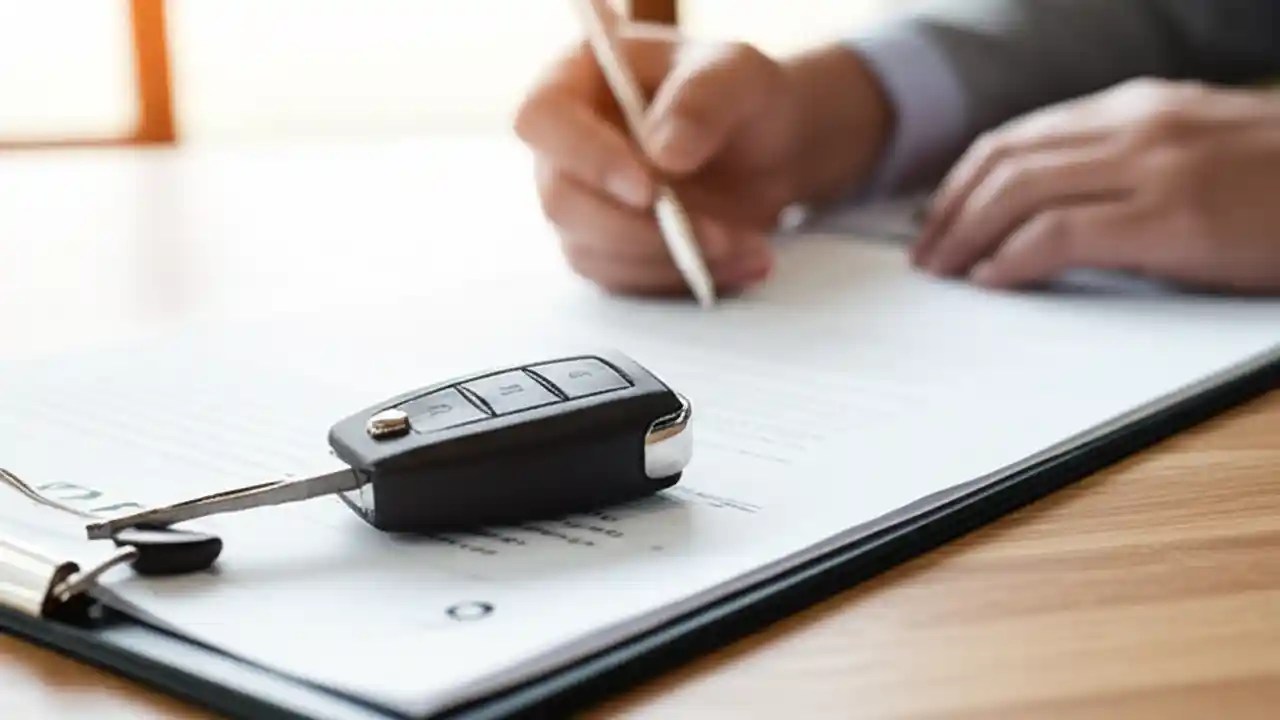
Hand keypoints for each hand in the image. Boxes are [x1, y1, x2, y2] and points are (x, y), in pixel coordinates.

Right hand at [515, 24, 890, 295]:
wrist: (763, 145)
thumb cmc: (735, 92)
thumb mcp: (737, 73)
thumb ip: (702, 100)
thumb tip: (663, 155)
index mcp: (573, 82)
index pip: (544, 120)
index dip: (586, 158)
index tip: (648, 190)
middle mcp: (561, 148)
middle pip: (562, 201)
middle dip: (640, 229)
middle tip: (719, 235)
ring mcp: (579, 204)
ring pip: (592, 252)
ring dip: (670, 260)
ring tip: (750, 246)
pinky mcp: (604, 250)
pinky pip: (623, 280)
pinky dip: (681, 279)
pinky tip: (741, 262)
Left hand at [914, 78, 1279, 292]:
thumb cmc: (1277, 182)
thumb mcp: (1192, 150)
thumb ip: (1125, 162)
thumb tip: (1050, 206)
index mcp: (1136, 108)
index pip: (1019, 137)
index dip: (965, 180)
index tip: (939, 217)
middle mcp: (1134, 125)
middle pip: (1004, 159)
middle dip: (951, 209)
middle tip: (926, 253)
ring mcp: (1152, 166)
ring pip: (1019, 190)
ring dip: (966, 234)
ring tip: (944, 271)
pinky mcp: (1170, 216)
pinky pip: (1060, 233)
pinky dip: (1014, 257)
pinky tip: (992, 280)